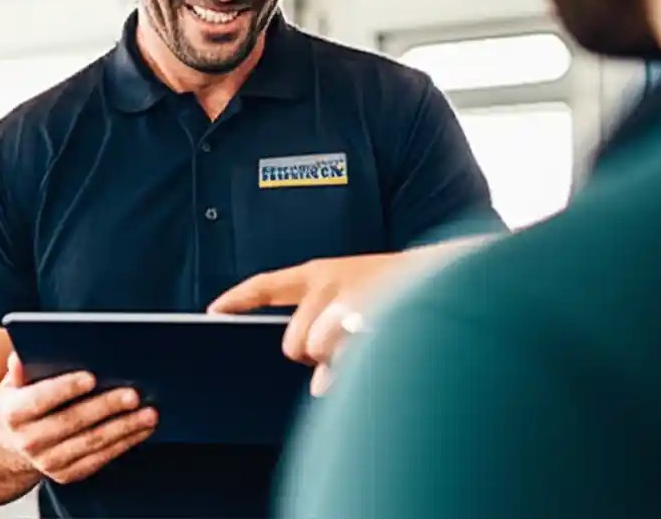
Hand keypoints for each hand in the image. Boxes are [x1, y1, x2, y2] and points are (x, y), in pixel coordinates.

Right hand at [0, 353, 157, 484]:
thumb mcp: (13, 384)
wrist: (15, 446)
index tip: (91, 377)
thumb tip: (21, 357)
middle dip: (105, 407)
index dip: (65, 388)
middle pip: (72, 421)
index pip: (40, 399)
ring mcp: (48, 461)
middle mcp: (29, 441)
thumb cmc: (22, 404)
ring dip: (124, 427)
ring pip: (91, 442)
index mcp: (14, 413)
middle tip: (133, 394)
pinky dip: (124, 443)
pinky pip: (100, 458)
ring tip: (148, 413)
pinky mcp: (67, 475)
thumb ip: (20, 370)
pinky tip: (142, 429)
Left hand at [207, 253, 407, 396]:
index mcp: (318, 273)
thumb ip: (326, 334)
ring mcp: (350, 298)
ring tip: (361, 342)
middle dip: (309, 355)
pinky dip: (352, 365)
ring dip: (336, 360)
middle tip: (336, 349)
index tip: (212, 312)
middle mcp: (329, 282)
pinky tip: (367, 350)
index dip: (238, 299)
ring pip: (318, 350)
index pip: (266, 285)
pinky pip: (347, 356)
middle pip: (293, 341)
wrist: (448, 274)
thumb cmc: (396, 292)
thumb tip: (319, 385)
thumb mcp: (353, 299)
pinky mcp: (371, 314)